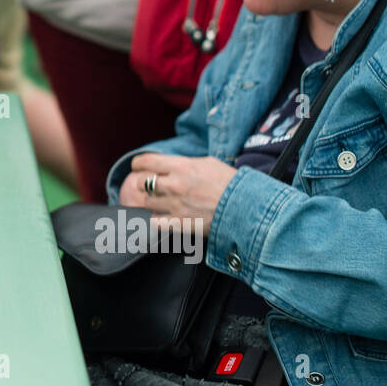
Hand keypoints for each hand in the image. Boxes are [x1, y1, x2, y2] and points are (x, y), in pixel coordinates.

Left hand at [119, 153, 237, 234]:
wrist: (247, 207)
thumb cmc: (231, 182)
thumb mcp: (207, 163)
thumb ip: (184, 163)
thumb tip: (170, 164)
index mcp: (180, 166)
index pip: (145, 161)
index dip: (138, 164)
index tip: (139, 167)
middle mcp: (174, 184)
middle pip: (141, 182)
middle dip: (142, 183)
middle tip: (149, 186)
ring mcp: (175, 205)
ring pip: (147, 202)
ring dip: (152, 202)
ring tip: (162, 202)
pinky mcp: (180, 224)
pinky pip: (155, 222)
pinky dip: (157, 220)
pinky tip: (164, 218)